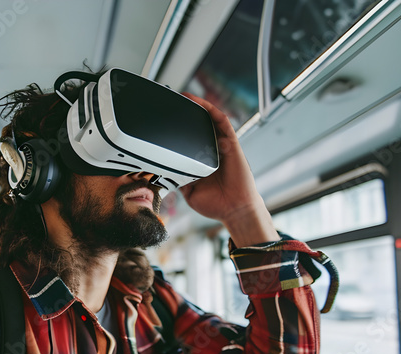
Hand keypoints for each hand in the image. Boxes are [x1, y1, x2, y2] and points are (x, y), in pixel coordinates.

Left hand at [179, 94, 278, 246]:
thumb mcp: (190, 192)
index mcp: (203, 161)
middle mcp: (213, 150)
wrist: (235, 210)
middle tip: (172, 103)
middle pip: (200, 126)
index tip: (165, 122)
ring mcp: (222, 146)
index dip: (180, 129)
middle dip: (188, 113)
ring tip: (184, 97)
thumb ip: (179, 180)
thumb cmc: (217, 204)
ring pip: (210, 120)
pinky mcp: (231, 143)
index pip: (190, 140)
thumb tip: (165, 172)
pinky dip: (211, 110)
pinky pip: (222, 122)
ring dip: (199, 107)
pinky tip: (200, 102)